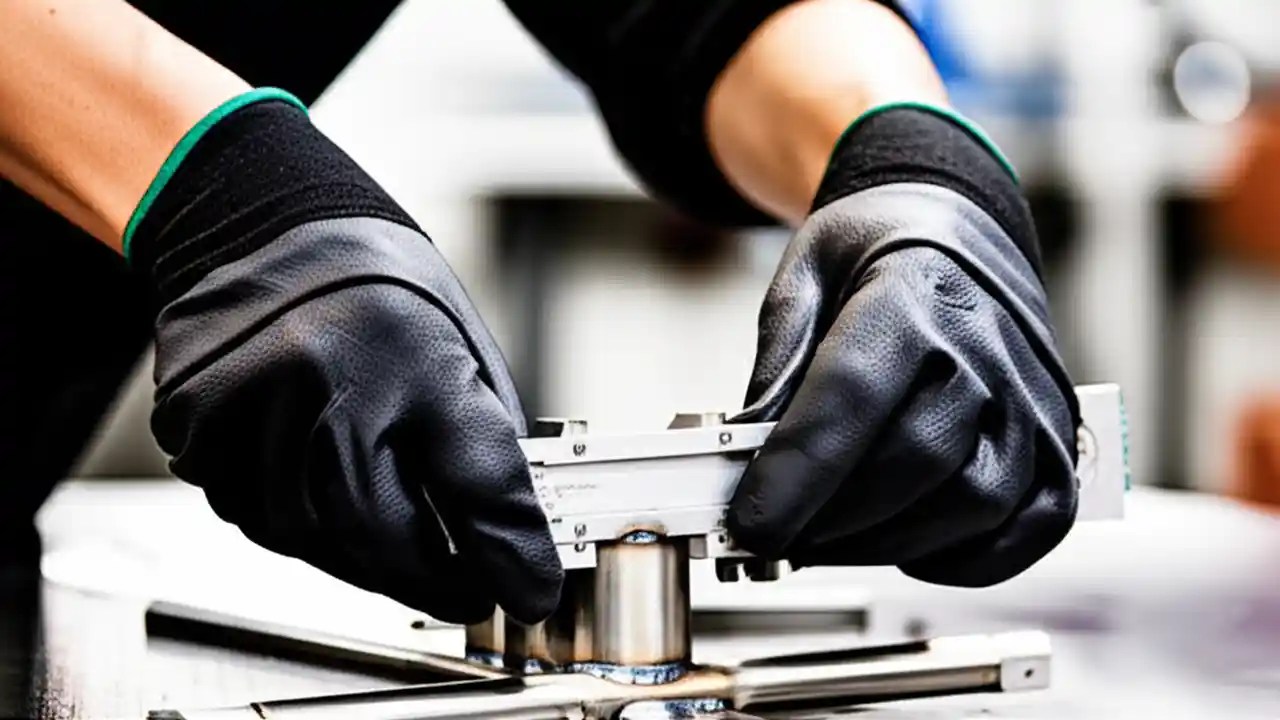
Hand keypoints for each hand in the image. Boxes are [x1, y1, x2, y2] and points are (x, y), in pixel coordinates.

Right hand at [129, 93, 560, 623]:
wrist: (261, 219)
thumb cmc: (376, 279)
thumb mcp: (460, 340)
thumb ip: (479, 437)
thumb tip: (505, 531)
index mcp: (417, 352)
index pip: (480, 484)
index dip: (511, 556)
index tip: (529, 590)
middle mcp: (330, 376)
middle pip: (383, 538)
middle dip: (432, 581)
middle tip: (461, 589)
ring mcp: (253, 401)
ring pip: (311, 537)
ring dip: (357, 549)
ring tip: (375, 503)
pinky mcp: (194, 420)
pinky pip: (250, 513)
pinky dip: (292, 516)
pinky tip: (307, 468)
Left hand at [728, 106, 1079, 586]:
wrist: (957, 226)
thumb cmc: (872, 253)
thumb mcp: (801, 281)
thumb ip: (776, 370)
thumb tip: (745, 462)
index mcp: (912, 293)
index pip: (853, 396)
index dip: (798, 473)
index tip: (752, 525)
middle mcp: (987, 346)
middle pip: (915, 461)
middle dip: (834, 519)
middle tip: (780, 536)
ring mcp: (1033, 397)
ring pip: (971, 504)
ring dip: (886, 543)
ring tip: (830, 538)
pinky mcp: (1061, 441)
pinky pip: (1027, 527)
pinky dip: (960, 558)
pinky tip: (904, 543)